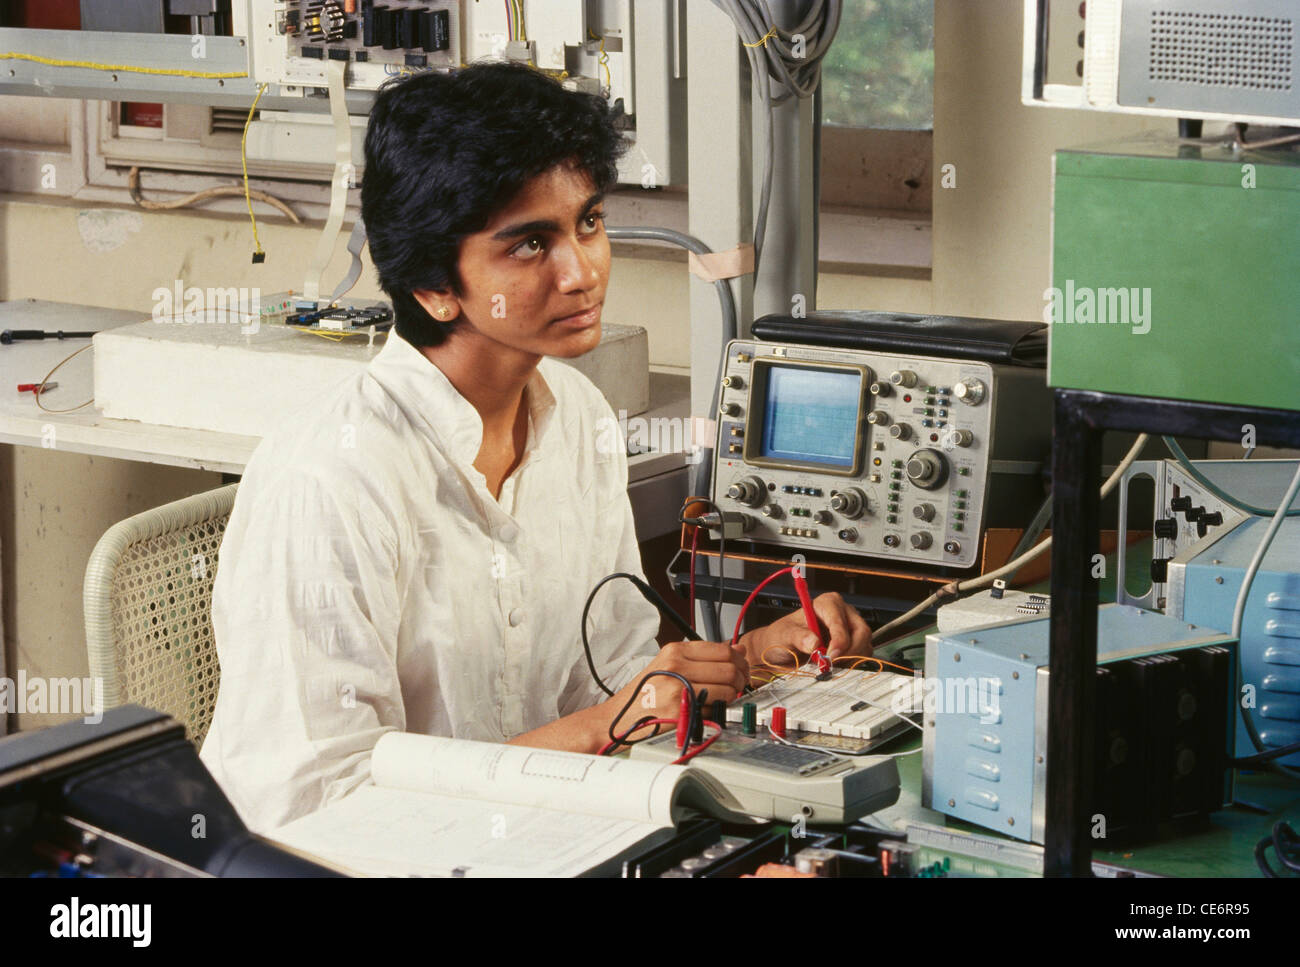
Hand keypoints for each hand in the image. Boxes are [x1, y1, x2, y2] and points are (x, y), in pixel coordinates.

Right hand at [610, 640, 748, 726]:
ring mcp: (678, 688)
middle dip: (740, 679)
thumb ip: (704, 657)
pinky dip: (717, 710)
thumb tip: (739, 649)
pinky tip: (708, 710)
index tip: (741, 668)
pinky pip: (715, 708)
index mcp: (675, 650)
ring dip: (731, 696)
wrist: (620, 717)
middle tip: (737, 686)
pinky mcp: (681, 710)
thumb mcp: (670, 665)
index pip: (723, 649)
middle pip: (729, 668)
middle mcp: (676, 665)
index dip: (739, 661)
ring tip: (722, 699)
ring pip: (727, 688)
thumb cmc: (645, 693)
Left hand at [742, 591, 872, 669]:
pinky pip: (863, 655)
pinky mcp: (853, 644)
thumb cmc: (783, 636)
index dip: (839, 639)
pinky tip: (837, 667)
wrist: (782, 650)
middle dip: (850, 651)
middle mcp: (843, 613)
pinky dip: (853, 664)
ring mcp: (850, 629)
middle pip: (861, 632)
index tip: (831, 655)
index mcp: (827, 604)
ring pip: (865, 645)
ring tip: (831, 666)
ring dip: (851, 659)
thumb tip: (814, 643)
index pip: (841, 621)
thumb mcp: (785, 634)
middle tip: (833, 664)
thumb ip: (799, 636)